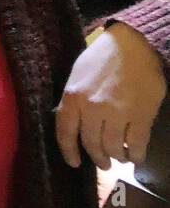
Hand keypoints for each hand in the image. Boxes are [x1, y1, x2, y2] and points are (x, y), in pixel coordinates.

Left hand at [55, 23, 166, 169]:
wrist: (132, 44)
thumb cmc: (101, 59)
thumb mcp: (76, 78)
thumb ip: (73, 102)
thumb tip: (72, 126)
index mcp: (72, 98)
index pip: (65, 133)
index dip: (69, 152)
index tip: (75, 163)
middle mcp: (92, 108)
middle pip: (91, 143)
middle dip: (97, 157)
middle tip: (103, 164)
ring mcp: (118, 113)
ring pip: (113, 146)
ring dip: (116, 156)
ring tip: (119, 158)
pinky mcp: (141, 114)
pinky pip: (136, 142)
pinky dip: (135, 154)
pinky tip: (135, 156)